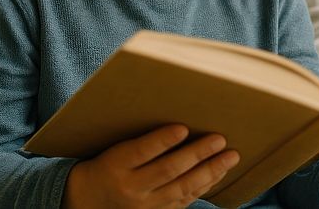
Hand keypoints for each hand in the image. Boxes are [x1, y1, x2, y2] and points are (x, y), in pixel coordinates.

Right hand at [62, 124, 239, 208]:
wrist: (88, 201)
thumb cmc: (107, 165)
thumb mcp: (115, 148)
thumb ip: (141, 139)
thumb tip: (178, 119)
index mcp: (116, 164)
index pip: (142, 151)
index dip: (162, 140)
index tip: (183, 127)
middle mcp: (130, 188)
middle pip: (168, 170)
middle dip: (197, 154)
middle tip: (220, 139)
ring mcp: (145, 206)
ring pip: (182, 188)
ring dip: (210, 171)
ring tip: (230, 156)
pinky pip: (184, 201)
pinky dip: (204, 186)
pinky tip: (218, 172)